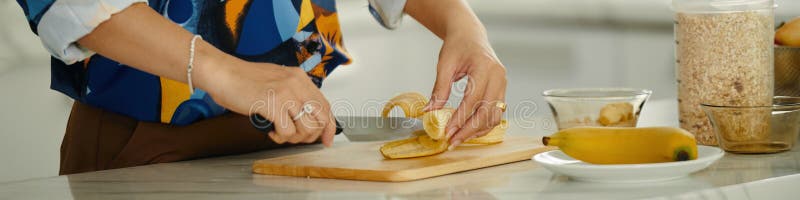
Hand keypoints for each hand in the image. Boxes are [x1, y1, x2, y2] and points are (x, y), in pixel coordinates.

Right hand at [194, 53, 335, 146]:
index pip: (326, 106)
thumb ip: (293, 95)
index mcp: (300, 78)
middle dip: (313, 136)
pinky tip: (270, 131)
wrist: (222, 72)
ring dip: (294, 138)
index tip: (327, 139)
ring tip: (280, 134)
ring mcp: (286, 92)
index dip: (329, 126)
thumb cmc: (244, 79)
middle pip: (321, 118)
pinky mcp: (272, 103)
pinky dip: (280, 137)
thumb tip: (305, 118)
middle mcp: (297, 83)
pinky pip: (287, 131)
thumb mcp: (277, 81)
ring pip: (306, 128)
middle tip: (298, 139)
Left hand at [423, 34, 506, 148]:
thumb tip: (430, 111)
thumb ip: (439, 89)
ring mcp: (503, 84)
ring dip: (478, 131)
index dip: (460, 118)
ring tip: (459, 139)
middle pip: (487, 112)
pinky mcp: (502, 90)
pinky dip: (484, 124)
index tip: (447, 132)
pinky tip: (469, 131)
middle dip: (469, 130)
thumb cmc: (457, 46)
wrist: (470, 36)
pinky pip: (496, 113)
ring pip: (495, 116)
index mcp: (485, 67)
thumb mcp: (444, 64)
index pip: (473, 99)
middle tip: (452, 141)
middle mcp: (498, 76)